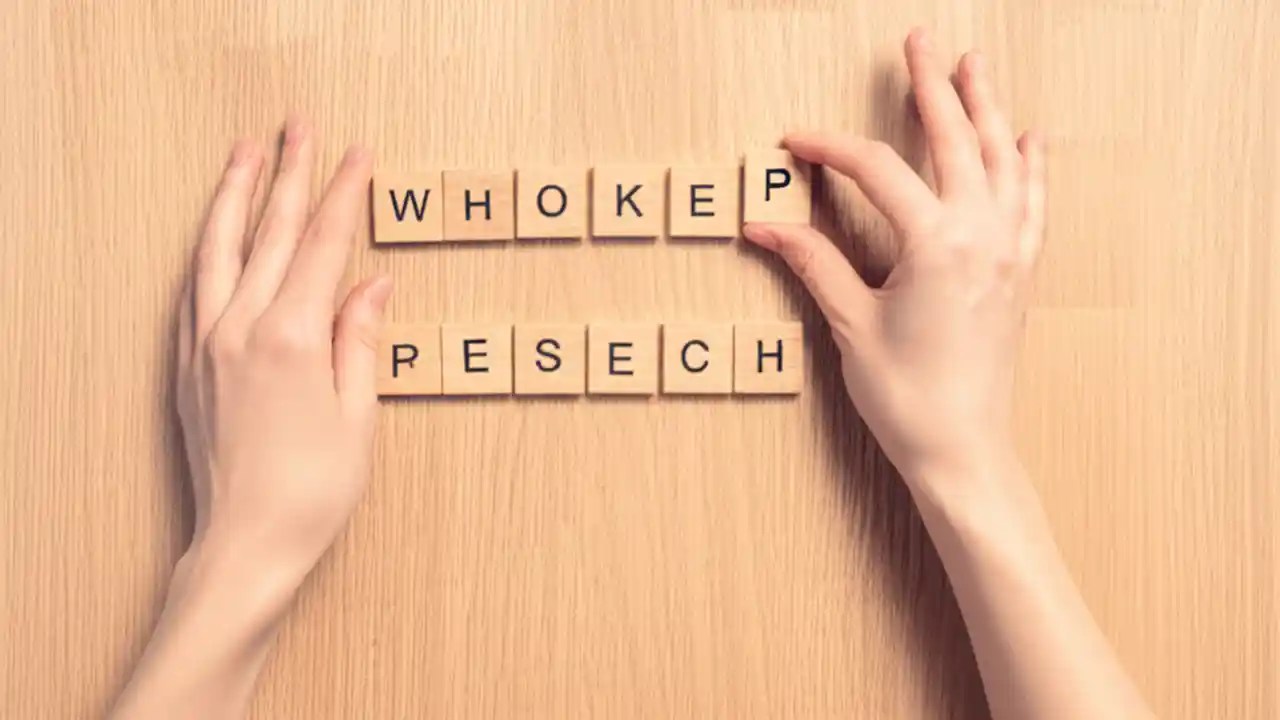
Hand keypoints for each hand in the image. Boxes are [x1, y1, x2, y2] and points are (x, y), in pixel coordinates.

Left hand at [175, 117, 389, 591]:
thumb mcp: (357, 415)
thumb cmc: (311, 491)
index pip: (321, 246)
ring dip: (234, 196)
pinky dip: (207, 248)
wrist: (245, 544)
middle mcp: (240, 329)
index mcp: (291, 338)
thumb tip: (374, 285)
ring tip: (245, 154)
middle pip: (267, 233)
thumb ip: (361, 340)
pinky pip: (194, 288)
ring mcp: (206, 344)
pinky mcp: (186, 366)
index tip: (357, 155)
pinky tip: (214, 233)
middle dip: (287, 174)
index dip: (342, 195)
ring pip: (218, 250)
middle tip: (299, 127)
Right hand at [744, 31, 1044, 498]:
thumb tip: (764, 225)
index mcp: (936, 245)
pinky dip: (1030, 165)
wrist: (965, 451)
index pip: (877, 170)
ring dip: (986, 108)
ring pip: (1002, 159)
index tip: (795, 141)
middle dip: (932, 86)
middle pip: (956, 140)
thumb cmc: (908, 398)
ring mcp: (1009, 251)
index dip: (830, 148)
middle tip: (919, 41)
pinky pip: (1033, 202)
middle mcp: (982, 236)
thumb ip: (814, 263)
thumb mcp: (851, 326)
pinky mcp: (1020, 272)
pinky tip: (1030, 139)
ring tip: (974, 65)